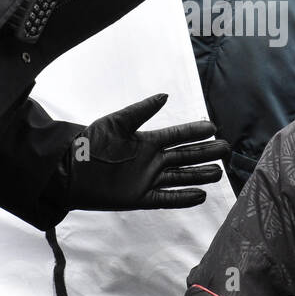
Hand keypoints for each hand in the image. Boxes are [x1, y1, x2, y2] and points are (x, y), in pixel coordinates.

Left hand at [54, 94, 227, 210]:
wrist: (69, 171)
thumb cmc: (89, 144)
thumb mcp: (115, 123)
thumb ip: (141, 111)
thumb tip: (165, 96)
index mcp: (146, 141)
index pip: (177, 135)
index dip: (194, 132)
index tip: (212, 128)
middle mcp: (151, 161)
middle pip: (184, 156)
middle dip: (204, 153)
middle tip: (225, 149)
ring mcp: (147, 180)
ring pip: (180, 177)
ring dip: (199, 175)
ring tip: (218, 173)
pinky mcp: (140, 198)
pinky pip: (167, 199)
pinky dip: (183, 197)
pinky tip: (201, 195)